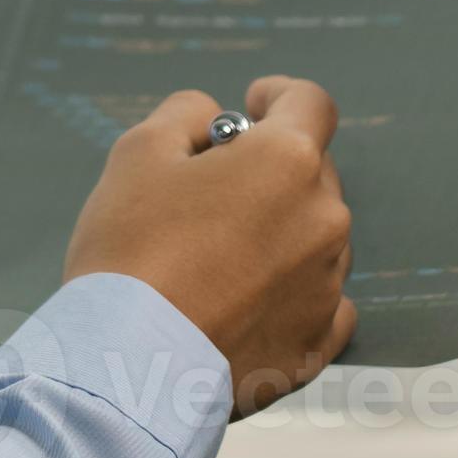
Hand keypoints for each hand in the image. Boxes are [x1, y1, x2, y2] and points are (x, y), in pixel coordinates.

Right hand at [62, 75, 355, 415]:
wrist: (131, 362)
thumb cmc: (131, 248)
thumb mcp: (138, 151)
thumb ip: (184, 114)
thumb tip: (212, 120)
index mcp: (288, 162)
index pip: (309, 103)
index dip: (279, 94)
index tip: (251, 104)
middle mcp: (324, 220)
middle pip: (310, 172)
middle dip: (268, 168)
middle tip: (208, 189)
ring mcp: (327, 287)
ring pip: (313, 237)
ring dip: (277, 231)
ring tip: (213, 255)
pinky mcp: (316, 345)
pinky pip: (319, 302)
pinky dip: (288, 292)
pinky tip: (242, 300)